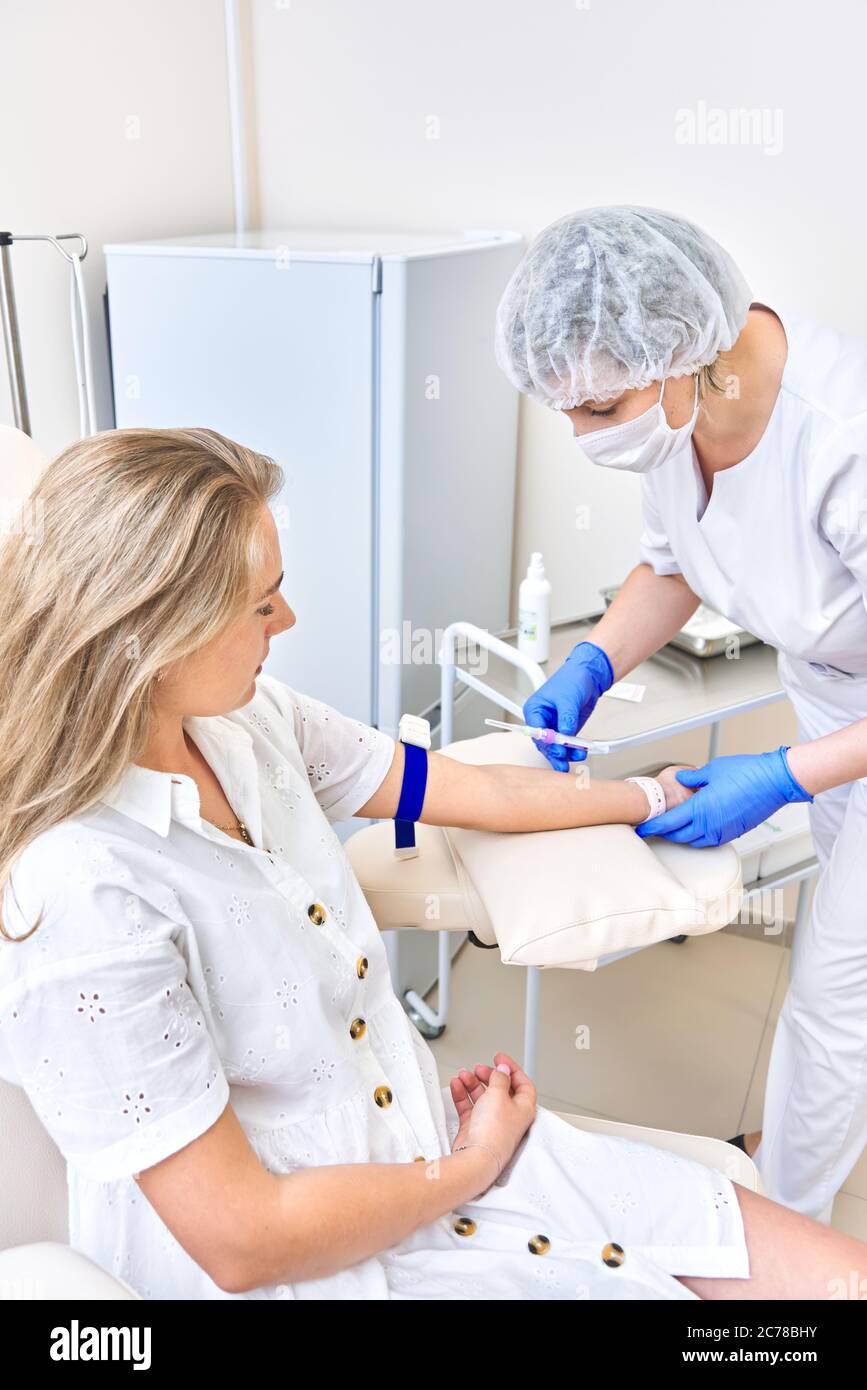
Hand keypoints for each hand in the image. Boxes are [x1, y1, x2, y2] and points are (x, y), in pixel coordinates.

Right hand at [449, 1051, 536, 1188]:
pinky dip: (463, 1094)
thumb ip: (500, 1078)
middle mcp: (509, 1116)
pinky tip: (457, 1085)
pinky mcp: (475, 1128)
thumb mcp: (498, 1095)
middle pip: (500, 1089)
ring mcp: (491, 1122)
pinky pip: (469, 1106)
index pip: (522, 1083)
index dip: (512, 1068)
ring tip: (464, 1075)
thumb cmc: (493, 1133)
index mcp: (523, 1108)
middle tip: (479, 1068)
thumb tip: (503, 1069)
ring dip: (473, 1083)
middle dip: (489, 1075)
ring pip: (483, 1096)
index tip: (499, 1058)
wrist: (476, 1158)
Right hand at [523, 641, 613, 771]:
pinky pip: (567, 745)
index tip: (557, 749)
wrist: (589, 676)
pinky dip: (573, 750)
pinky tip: (580, 753)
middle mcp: (543, 720)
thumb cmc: (572, 679)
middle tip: (563, 761)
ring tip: (576, 757)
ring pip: (555, 747)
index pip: (536, 731)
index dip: (546, 742)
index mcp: (535, 709)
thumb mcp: (568, 698)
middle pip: (544, 743)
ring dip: (565, 755)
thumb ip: (566, 718)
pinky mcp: (566, 730)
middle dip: (555, 753)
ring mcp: (555, 726)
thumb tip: (565, 734)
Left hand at [635, 747, 812, 846]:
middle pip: (679, 836)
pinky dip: (698, 837)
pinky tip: (696, 829)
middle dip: (664, 833)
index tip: (641, 829)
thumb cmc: (748, 773)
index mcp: (701, 809)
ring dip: (681, 837)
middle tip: (653, 829)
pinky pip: (710, 840)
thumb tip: (681, 779)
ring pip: (695, 841)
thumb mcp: (713, 770)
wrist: (775, 782)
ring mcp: (723, 831)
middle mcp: (710, 825)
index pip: (669, 823)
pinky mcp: (734, 832)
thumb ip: (693, 777)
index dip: (652, 827)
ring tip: (672, 829)